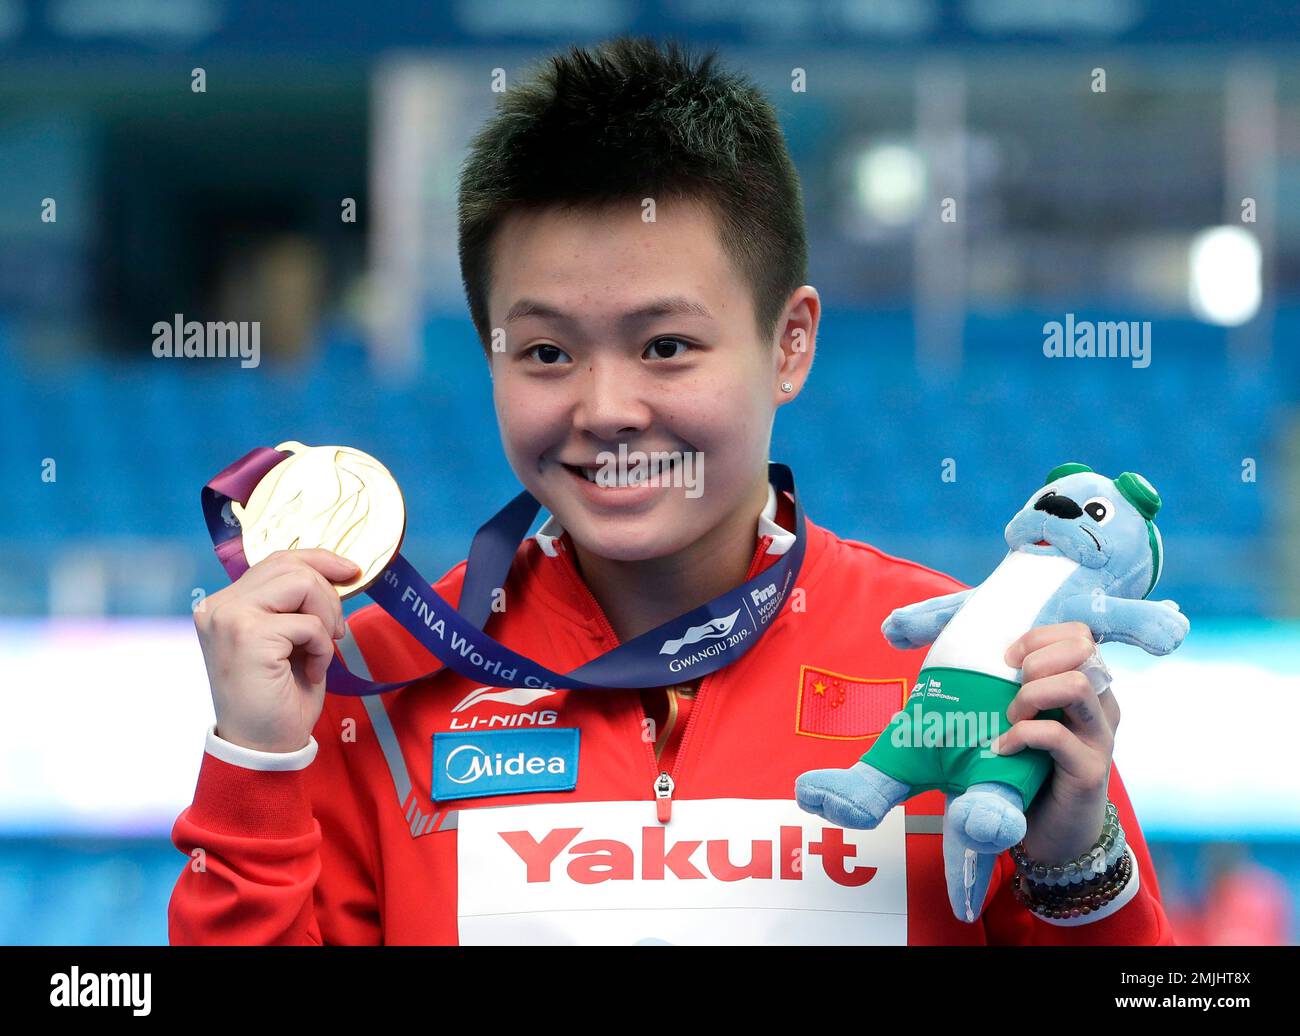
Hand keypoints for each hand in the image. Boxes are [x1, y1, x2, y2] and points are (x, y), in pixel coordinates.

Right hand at [193, 549, 360, 753]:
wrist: (262, 747)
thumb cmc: (279, 697)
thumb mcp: (288, 640)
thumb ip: (295, 604)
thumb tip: (335, 570)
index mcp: (225, 605)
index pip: (277, 560)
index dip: (319, 559)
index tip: (351, 570)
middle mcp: (219, 607)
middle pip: (292, 566)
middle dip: (328, 595)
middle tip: (335, 632)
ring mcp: (229, 618)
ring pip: (301, 582)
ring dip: (325, 617)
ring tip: (322, 649)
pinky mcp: (248, 636)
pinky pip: (308, 623)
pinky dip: (321, 647)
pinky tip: (311, 671)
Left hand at [990, 621, 1117, 863]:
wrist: (1052, 835)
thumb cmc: (1030, 770)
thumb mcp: (1024, 720)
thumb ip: (1013, 689)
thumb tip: (965, 655)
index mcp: (1087, 688)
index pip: (1079, 635)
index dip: (1039, 637)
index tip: (1007, 658)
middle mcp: (1101, 707)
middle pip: (1083, 649)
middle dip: (1037, 660)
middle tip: (1012, 688)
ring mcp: (1100, 737)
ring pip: (1076, 685)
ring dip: (1031, 695)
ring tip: (1010, 718)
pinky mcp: (1090, 770)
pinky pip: (1055, 735)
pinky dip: (1020, 736)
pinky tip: (1003, 748)